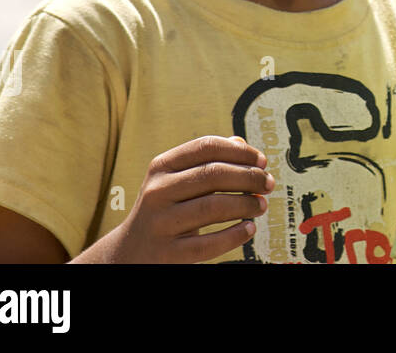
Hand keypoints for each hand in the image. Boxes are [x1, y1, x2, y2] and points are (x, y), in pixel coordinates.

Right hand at [74, 135, 271, 262]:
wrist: (127, 252)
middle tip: (268, 183)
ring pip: (212, 207)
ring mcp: (160, 223)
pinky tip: (249, 229)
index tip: (262, 160)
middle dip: (249, 177)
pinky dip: (234, 235)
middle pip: (213, 175)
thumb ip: (206, 160)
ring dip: (245, 204)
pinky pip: (208, 244)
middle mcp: (157, 191)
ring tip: (261, 205)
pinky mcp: (167, 253)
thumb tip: (242, 144)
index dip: (240, 151)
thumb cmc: (164, 209)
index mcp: (161, 166)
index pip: (206, 147)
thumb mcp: (175, 179)